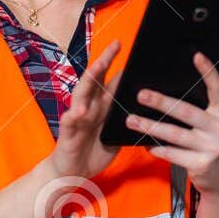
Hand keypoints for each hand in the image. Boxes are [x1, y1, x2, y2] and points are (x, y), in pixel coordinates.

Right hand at [42, 40, 121, 191]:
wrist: (72, 173)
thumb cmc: (93, 152)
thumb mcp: (116, 135)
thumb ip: (127, 122)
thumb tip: (150, 114)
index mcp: (102, 107)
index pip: (112, 81)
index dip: (121, 66)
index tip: (133, 51)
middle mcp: (89, 107)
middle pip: (96, 79)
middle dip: (105, 61)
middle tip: (116, 44)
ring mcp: (77, 118)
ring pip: (82, 94)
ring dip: (89, 80)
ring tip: (97, 67)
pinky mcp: (68, 133)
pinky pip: (69, 121)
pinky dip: (73, 115)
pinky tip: (78, 111)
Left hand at [126, 52, 218, 199]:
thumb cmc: (212, 143)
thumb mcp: (213, 124)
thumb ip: (201, 108)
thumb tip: (170, 87)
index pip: (217, 89)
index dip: (208, 72)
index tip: (196, 55)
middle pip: (186, 111)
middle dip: (161, 102)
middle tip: (141, 94)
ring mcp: (211, 147)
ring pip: (175, 134)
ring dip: (150, 126)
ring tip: (132, 120)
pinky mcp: (200, 164)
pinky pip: (173, 154)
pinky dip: (157, 148)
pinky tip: (145, 144)